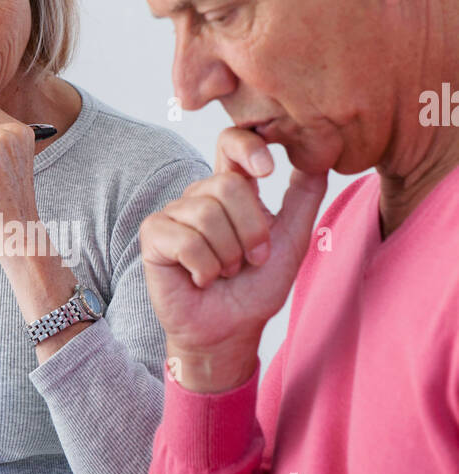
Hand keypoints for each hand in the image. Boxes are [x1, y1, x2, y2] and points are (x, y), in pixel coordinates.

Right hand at [140, 128, 327, 389]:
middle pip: (227, 186)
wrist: (230, 330)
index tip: (268, 170)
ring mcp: (174, 213)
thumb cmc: (257, 288)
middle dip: (250, 231)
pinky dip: (204, 268)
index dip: (247, 147)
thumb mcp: (292, 240)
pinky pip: (185, 240)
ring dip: (227, 256)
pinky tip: (201, 279)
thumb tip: (320, 155)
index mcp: (233, 190)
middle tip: (251, 260)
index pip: (232, 143)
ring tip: (224, 273)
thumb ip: (305, 197)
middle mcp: (201, 195)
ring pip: (207, 215)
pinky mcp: (154, 235)